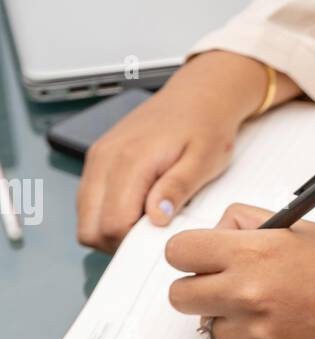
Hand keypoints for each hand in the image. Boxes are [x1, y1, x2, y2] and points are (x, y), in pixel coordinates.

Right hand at [76, 52, 297, 252]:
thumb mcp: (204, 160)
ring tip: (146, 221)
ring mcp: (97, 157)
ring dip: (110, 229)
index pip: (112, 224)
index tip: (158, 242)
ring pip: (84, 217)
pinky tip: (136, 207)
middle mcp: (105, 158)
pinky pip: (88, 200)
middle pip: (90, 227)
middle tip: (151, 237)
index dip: (133, 244)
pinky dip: (106, 213)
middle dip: (118, 242)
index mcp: (131, 160)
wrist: (199, 94)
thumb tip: (155, 218)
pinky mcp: (97, 158)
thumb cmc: (206, 125)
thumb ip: (177, 188)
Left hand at [166, 203, 314, 338]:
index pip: (179, 252)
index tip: (199, 260)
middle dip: (197, 289)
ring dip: (228, 318)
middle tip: (223, 286)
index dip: (188, 255)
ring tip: (268, 308)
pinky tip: (286, 328)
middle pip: (179, 296)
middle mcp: (247, 294)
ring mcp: (255, 333)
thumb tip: (214, 235)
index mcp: (252, 253)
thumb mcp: (296, 228)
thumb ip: (246, 225)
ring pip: (208, 326)